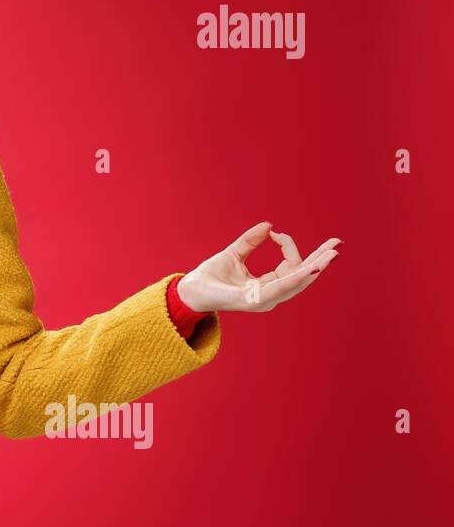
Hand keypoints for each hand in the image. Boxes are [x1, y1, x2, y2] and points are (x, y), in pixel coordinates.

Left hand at [177, 221, 340, 312]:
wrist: (189, 290)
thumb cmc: (211, 276)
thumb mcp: (233, 254)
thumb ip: (250, 241)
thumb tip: (269, 225)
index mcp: (266, 285)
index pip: (290, 265)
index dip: (287, 246)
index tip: (274, 232)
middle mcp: (270, 294)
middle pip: (301, 277)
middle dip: (320, 261)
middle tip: (338, 245)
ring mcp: (263, 300)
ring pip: (296, 283)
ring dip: (314, 268)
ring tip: (331, 255)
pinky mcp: (254, 301)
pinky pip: (279, 288)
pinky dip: (295, 277)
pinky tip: (310, 268)